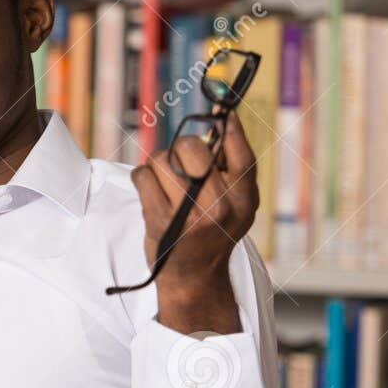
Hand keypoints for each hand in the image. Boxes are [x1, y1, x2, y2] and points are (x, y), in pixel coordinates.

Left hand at [130, 114, 258, 334]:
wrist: (193, 276)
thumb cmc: (212, 232)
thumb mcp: (237, 205)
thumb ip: (232, 169)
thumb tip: (223, 119)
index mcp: (244, 199)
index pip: (241, 153)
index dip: (229, 127)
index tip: (222, 111)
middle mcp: (220, 206)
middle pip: (191, 147)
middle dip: (182, 147)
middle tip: (182, 163)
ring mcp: (189, 215)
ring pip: (162, 159)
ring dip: (158, 165)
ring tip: (166, 184)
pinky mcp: (160, 221)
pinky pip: (142, 176)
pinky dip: (142, 179)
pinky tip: (152, 194)